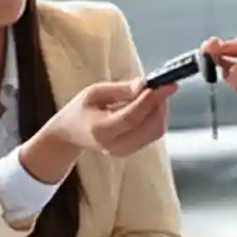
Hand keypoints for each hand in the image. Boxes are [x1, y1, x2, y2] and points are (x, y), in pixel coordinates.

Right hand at [49, 78, 175, 156]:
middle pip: (150, 127)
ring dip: (160, 109)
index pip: (132, 117)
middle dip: (160, 104)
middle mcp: (114, 146)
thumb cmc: (80, 110)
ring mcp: (124, 151)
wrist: (71, 134)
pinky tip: (150, 104)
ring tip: (153, 93)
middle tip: (162, 85)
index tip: (165, 84)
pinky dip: (157, 116)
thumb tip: (145, 84)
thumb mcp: (94, 93)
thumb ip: (120, 90)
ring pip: (156, 131)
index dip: (151, 100)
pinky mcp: (132, 151)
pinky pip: (153, 133)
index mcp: (101, 131)